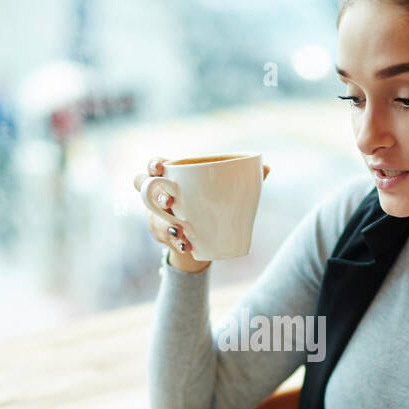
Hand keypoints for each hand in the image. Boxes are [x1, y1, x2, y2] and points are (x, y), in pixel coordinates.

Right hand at [133, 156, 270, 273]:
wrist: (205, 236)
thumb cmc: (212, 202)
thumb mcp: (226, 190)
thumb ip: (244, 177)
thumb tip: (267, 166)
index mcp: (172, 176)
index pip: (155, 164)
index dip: (153, 164)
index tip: (161, 167)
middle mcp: (158, 194)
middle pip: (141, 186)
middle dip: (152, 192)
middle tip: (170, 201)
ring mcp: (157, 215)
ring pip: (152, 217)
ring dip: (165, 225)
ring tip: (181, 231)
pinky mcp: (163, 235)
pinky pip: (164, 239)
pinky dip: (177, 242)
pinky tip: (187, 245)